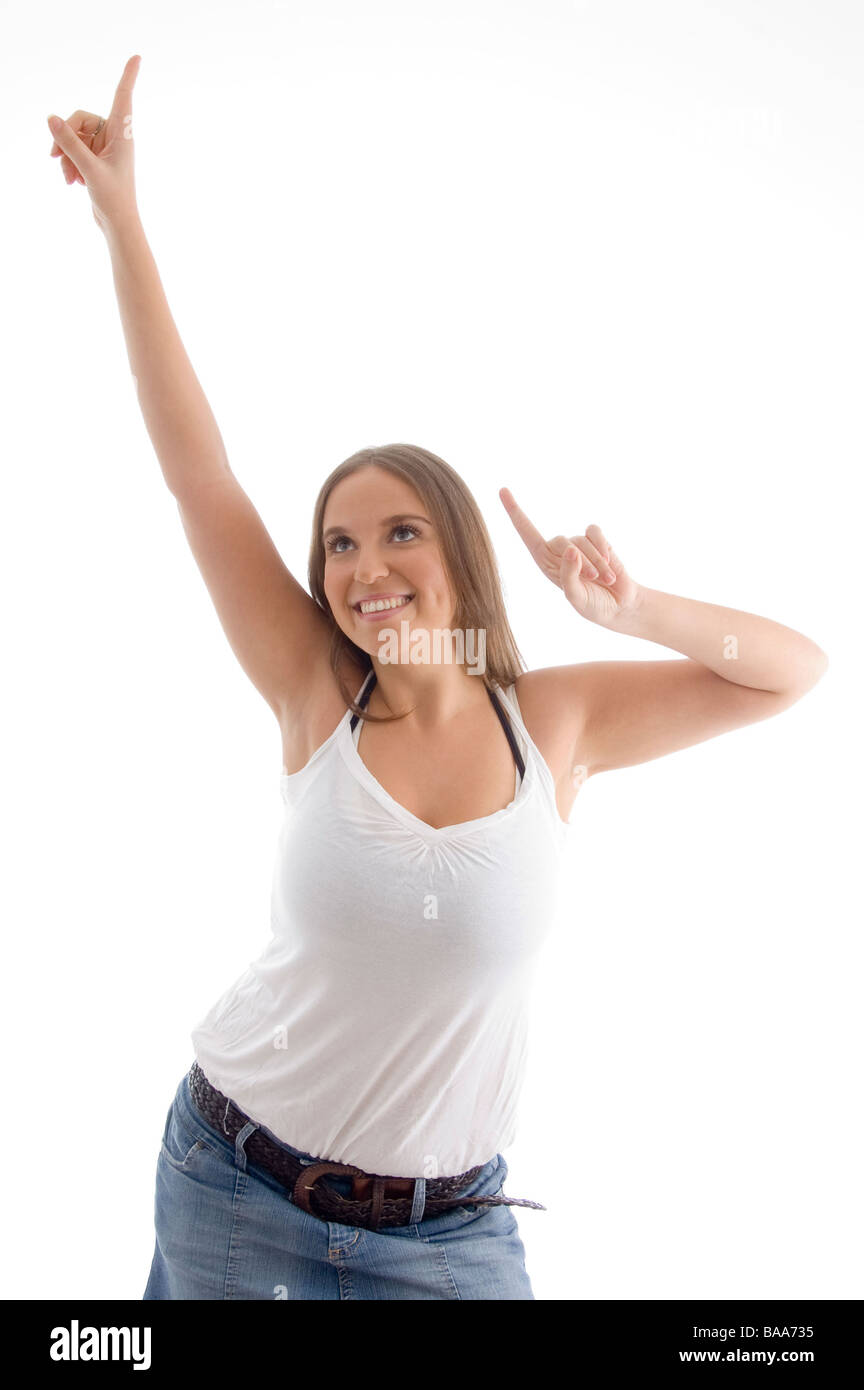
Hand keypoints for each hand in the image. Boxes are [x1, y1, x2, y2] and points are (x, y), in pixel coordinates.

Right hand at [47, 55, 141, 231]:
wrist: (117, 225)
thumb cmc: (113, 199)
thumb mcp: (89, 170)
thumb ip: (70, 144)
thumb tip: (51, 118)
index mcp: (123, 135)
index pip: (123, 98)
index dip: (128, 76)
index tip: (137, 57)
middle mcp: (115, 138)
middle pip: (82, 119)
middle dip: (66, 137)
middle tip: (53, 156)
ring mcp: (105, 148)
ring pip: (76, 137)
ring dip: (67, 155)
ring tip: (69, 178)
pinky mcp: (96, 160)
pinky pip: (76, 150)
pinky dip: (70, 164)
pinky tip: (71, 182)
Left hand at [499, 487, 642, 627]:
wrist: (619, 605)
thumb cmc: (592, 604)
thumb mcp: (576, 597)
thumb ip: (569, 575)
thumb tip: (571, 549)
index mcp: (546, 563)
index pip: (526, 534)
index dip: (515, 512)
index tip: (502, 490)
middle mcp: (559, 551)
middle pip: (561, 541)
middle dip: (581, 562)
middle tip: (594, 579)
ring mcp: (578, 543)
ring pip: (582, 540)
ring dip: (597, 561)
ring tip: (607, 579)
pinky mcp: (596, 540)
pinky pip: (594, 532)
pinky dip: (602, 547)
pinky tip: (610, 563)